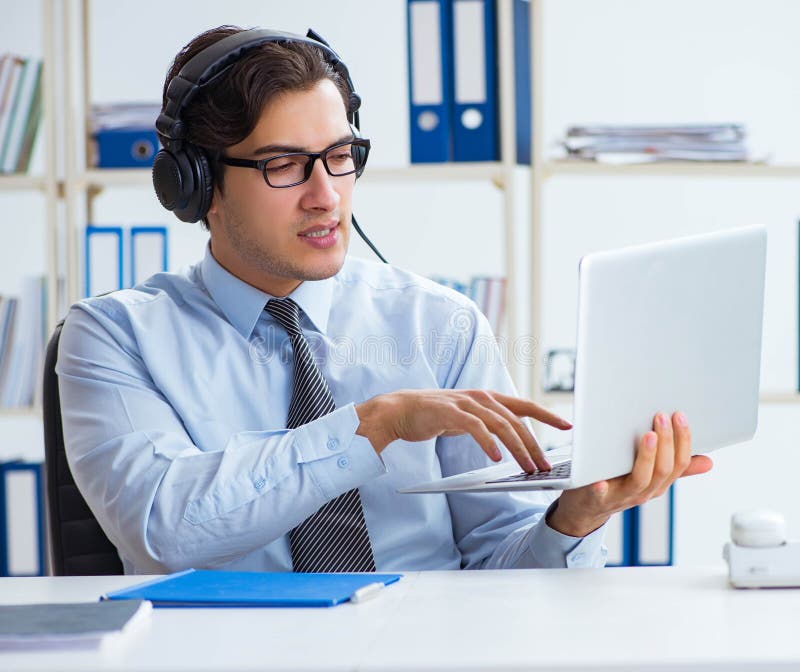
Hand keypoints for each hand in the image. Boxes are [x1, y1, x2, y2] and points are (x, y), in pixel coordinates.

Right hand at [355, 389, 571, 471]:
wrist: (399, 410)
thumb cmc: (434, 416)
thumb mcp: (466, 418)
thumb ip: (487, 423)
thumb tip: (510, 440)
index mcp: (487, 398)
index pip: (524, 405)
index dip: (547, 415)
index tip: (568, 426)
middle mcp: (480, 398)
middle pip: (516, 421)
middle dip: (534, 445)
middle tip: (546, 466)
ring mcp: (466, 404)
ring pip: (500, 425)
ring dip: (517, 448)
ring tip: (527, 467)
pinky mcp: (450, 413)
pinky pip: (476, 428)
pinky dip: (488, 443)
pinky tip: (496, 458)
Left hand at [548, 411, 713, 536]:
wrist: (586, 509)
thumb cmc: (618, 485)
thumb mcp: (650, 477)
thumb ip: (676, 469)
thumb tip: (708, 462)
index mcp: (658, 483)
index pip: (679, 463)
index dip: (683, 440)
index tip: (679, 415)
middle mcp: (644, 491)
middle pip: (663, 470)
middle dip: (666, 442)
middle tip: (661, 417)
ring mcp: (622, 496)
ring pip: (641, 480)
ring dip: (647, 457)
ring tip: (648, 435)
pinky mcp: (597, 499)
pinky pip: (601, 495)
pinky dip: (602, 488)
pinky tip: (601, 480)